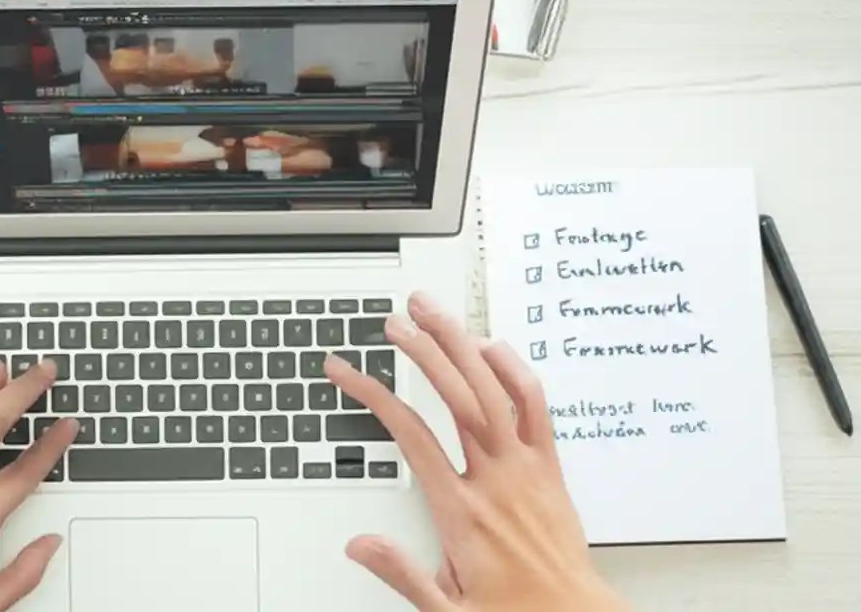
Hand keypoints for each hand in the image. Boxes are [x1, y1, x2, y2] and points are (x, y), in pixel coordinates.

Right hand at [326, 292, 629, 611]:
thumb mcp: (446, 610)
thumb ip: (401, 573)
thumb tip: (359, 544)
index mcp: (461, 512)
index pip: (409, 434)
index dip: (372, 393)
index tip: (345, 371)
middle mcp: (495, 480)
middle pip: (456, 397)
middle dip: (422, 350)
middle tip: (395, 321)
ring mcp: (526, 468)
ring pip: (494, 391)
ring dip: (464, 346)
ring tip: (438, 314)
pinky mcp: (551, 467)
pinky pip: (536, 407)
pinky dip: (514, 371)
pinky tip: (491, 349)